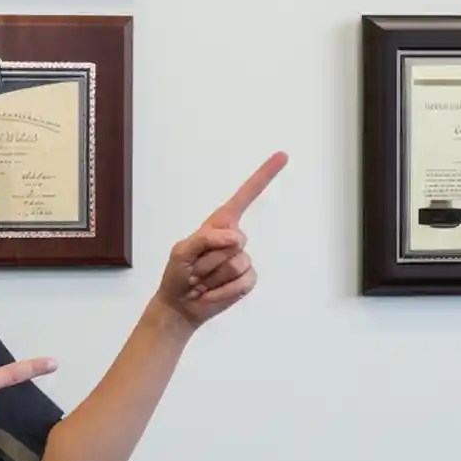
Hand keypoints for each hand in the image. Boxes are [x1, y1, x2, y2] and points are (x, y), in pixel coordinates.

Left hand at [156, 152, 287, 327]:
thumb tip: (234, 238)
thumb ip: (204, 239)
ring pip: (236, 262)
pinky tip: (211, 292)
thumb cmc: (177, 273)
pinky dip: (223, 290)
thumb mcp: (181, 252)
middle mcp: (234, 238)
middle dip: (210, 256)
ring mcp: (243, 259)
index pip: (244, 196)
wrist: (180, 304)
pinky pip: (243, 281)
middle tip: (195, 268)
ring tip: (202, 280)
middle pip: (235, 240)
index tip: (283, 156)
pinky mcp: (247, 279)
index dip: (263, 176)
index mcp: (219, 224)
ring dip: (213, 275)